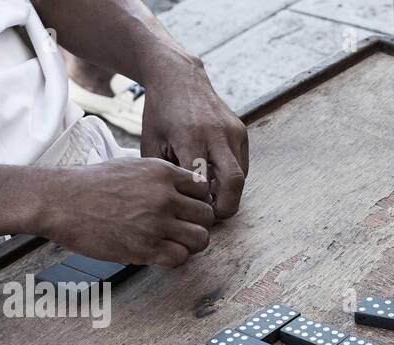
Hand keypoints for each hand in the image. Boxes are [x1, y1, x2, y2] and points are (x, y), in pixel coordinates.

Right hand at [42, 157, 215, 266]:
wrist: (59, 201)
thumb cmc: (90, 184)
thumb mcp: (130, 166)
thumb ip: (159, 178)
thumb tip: (181, 189)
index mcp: (162, 173)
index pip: (203, 189)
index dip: (196, 202)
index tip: (186, 210)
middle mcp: (164, 196)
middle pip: (207, 215)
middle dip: (197, 224)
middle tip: (181, 230)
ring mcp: (156, 223)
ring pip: (200, 239)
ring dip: (190, 244)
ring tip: (173, 243)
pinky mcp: (145, 248)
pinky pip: (180, 258)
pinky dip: (174, 258)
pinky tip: (160, 253)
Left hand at [140, 54, 249, 220]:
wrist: (178, 77)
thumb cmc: (159, 114)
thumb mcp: (151, 145)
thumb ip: (168, 177)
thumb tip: (185, 206)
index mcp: (190, 137)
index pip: (202, 184)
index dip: (198, 203)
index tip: (190, 210)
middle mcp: (217, 134)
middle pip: (233, 184)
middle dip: (225, 207)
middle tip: (212, 216)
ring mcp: (233, 132)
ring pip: (241, 178)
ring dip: (228, 192)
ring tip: (210, 194)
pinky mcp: (241, 132)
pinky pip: (242, 165)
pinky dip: (230, 177)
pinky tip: (214, 175)